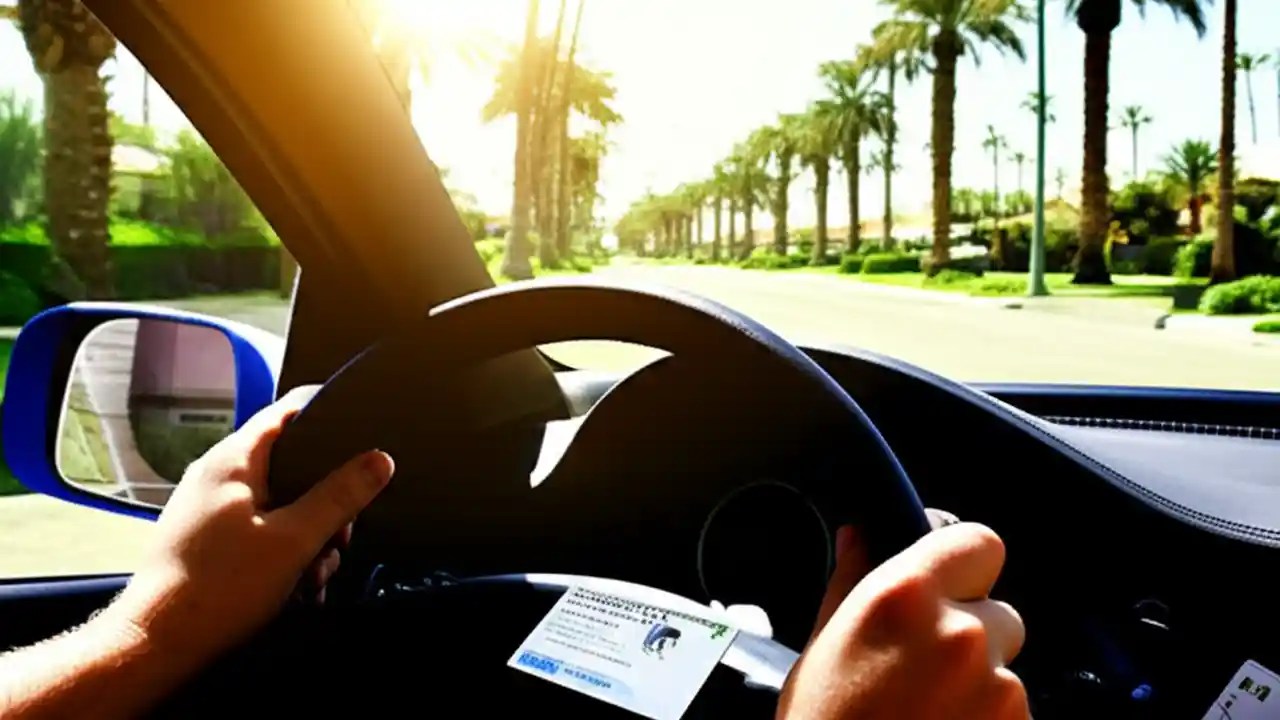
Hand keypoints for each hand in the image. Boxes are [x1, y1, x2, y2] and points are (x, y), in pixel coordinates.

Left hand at [103, 386, 394, 666]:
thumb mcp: (295, 540)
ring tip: (314, 575)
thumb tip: (379, 461)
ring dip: (309, 538)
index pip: (290, 410)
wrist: (157, 644)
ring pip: (282, 505)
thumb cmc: (217, 589)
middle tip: (339, 537)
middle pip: (294, 466)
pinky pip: (262, 531)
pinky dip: (285, 553)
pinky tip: (296, 586)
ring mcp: (211, 508)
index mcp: (234, 460)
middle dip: (326, 503)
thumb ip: (340, 497)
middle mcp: (218, 476)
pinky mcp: (210, 540)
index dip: (331, 415)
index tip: (363, 437)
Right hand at [777, 521, 1027, 718]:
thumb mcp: (821, 646)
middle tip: (925, 668)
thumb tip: (859, 536)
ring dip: (980, 685)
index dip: (964, 562)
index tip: (949, 582)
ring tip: (926, 713)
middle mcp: (958, 633)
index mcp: (904, 596)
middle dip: (972, 634)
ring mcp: (996, 688)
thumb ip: (851, 582)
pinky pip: (1014, 712)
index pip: (978, 541)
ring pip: (1007, 668)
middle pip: (1000, 611)